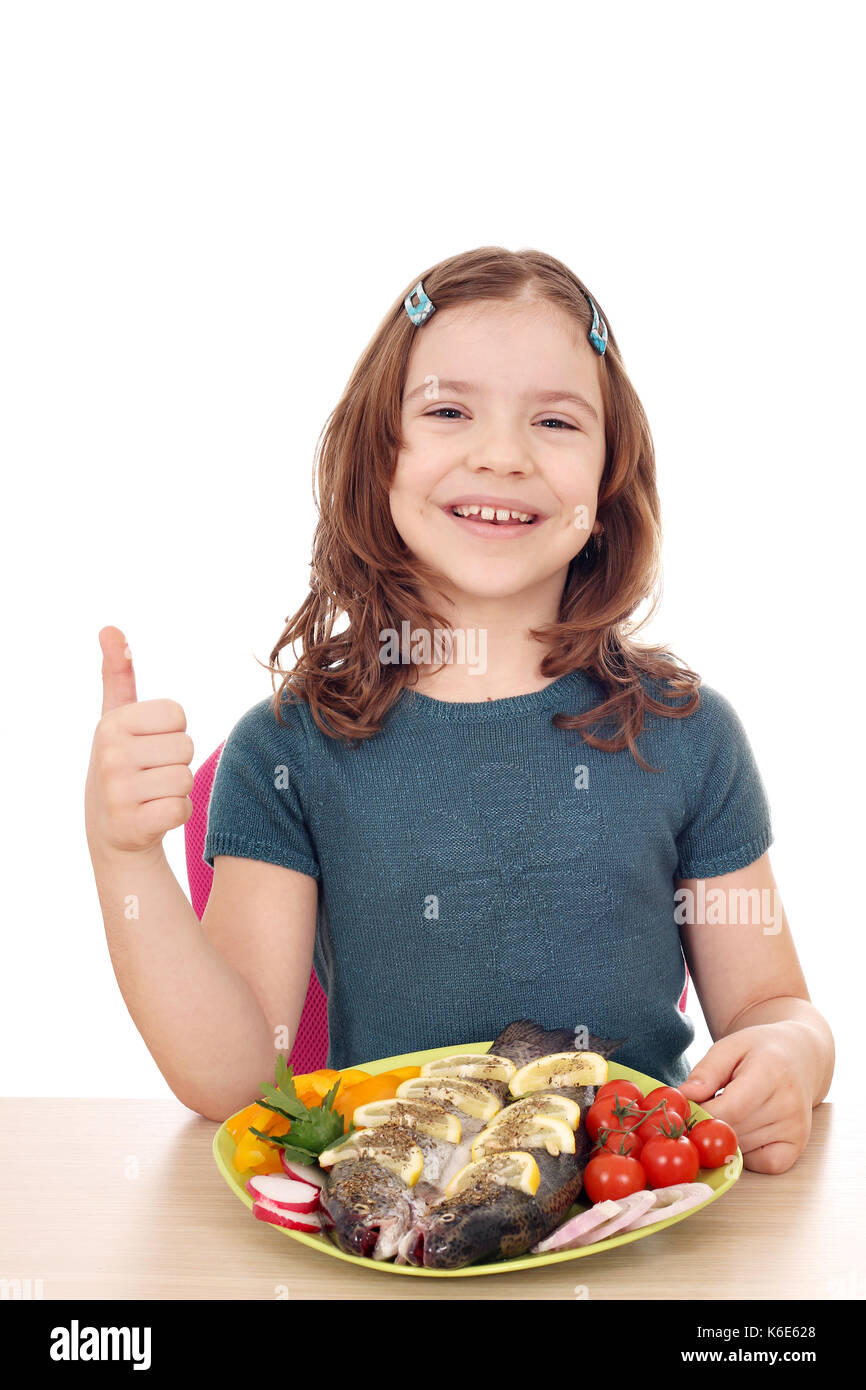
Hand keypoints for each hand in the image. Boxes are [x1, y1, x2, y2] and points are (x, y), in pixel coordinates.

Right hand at [84, 626, 194, 857]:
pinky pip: (182, 808)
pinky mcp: (132, 824)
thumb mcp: (116, 717)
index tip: (149, 744)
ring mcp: (117, 791)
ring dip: (176, 788)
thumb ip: (118, 673)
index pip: (177, 714)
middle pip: (185, 746)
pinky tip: (154, 814)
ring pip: (185, 778)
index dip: (172, 731)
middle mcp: (109, 753)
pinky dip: (176, 813)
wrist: (110, 829)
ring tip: (151, 792)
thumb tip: (110, 627)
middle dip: (175, 761)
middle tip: (150, 773)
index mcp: (112, 722)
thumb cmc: (122, 763)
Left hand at [678, 1022, 815, 1173]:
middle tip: (703, 1110)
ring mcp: (796, 1129)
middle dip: (710, 1126)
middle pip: (734, 1132)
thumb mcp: (729, 1047)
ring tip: (729, 1112)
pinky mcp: (797, 1147)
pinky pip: (762, 1165)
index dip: (700, 1115)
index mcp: (771, 1073)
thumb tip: (684, 1097)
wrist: (800, 1058)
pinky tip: (744, 1130)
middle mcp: (789, 1105)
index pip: (729, 1109)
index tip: (684, 1112)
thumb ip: (706, 1072)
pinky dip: (746, 1153)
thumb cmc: (760, 1051)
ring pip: (743, 1149)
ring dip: (726, 1137)